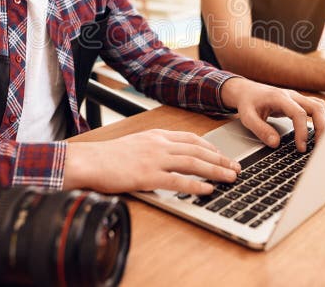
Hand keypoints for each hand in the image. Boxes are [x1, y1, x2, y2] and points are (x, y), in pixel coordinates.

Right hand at [63, 129, 240, 194]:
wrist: (88, 160)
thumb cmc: (106, 157)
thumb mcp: (134, 145)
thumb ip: (152, 149)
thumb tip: (168, 160)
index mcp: (156, 135)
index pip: (190, 138)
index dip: (210, 147)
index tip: (222, 154)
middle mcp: (159, 144)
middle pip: (198, 150)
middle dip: (220, 159)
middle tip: (236, 167)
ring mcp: (154, 159)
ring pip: (193, 163)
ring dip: (215, 170)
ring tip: (231, 177)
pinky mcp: (148, 176)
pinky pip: (178, 181)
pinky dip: (195, 185)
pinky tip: (207, 190)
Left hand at [220, 77, 324, 152]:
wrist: (247, 91)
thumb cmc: (247, 103)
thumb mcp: (247, 117)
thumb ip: (260, 130)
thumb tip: (275, 143)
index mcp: (279, 97)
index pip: (299, 113)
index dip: (302, 131)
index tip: (301, 147)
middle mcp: (292, 95)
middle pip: (317, 107)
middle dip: (322, 128)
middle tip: (319, 147)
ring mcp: (297, 97)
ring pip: (320, 106)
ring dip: (324, 123)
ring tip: (321, 142)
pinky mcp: (299, 102)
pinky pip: (317, 107)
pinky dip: (322, 119)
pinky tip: (319, 132)